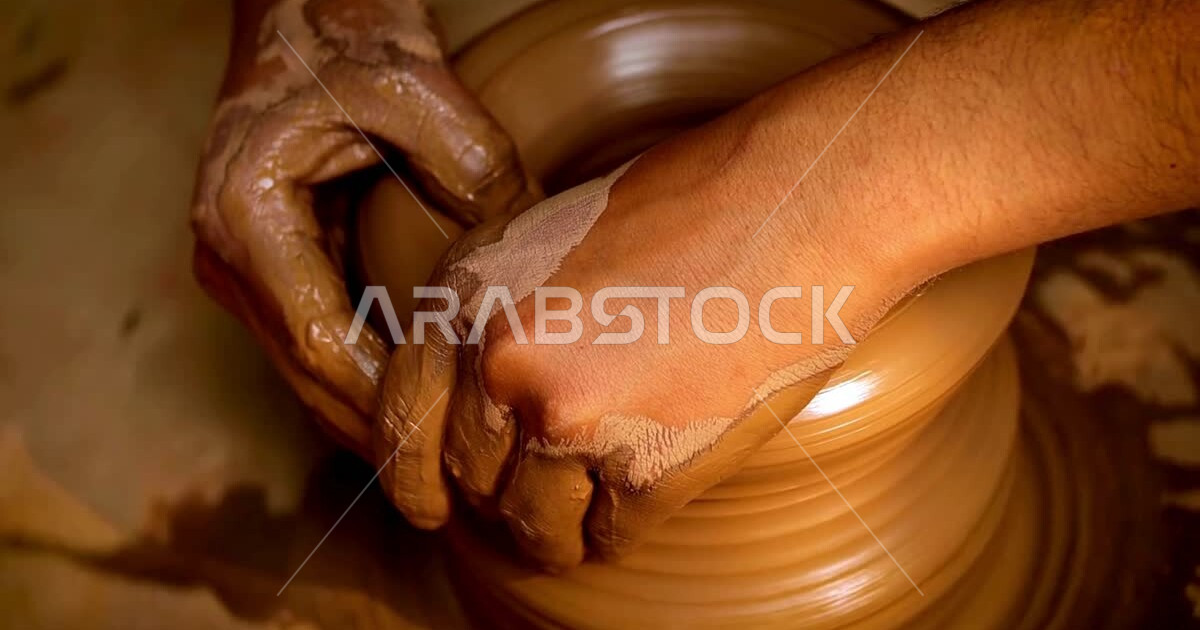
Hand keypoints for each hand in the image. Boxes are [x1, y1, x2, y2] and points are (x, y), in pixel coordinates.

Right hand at [191, 0, 537, 454]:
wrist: (301, 14)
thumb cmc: (347, 39)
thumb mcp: (418, 91)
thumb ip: (474, 171)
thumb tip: (523, 263)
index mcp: (247, 215)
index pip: (320, 343)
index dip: (386, 403)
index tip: (448, 440)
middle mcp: (230, 254)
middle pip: (308, 377)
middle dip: (382, 431)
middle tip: (457, 483)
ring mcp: (243, 267)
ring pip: (307, 374)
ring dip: (371, 420)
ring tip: (444, 465)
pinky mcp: (269, 268)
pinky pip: (316, 346)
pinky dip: (364, 384)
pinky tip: (418, 410)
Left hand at [372, 116, 913, 568]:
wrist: (799, 205)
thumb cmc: (694, 206)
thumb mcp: (554, 239)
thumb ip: (503, 316)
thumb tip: (485, 402)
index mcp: (467, 296)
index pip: (403, 417)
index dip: (416, 474)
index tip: (433, 505)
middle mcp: (502, 361)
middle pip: (473, 480)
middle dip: (501, 502)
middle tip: (532, 509)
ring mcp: (571, 420)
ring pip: (537, 526)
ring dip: (558, 535)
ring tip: (580, 526)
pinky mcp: (645, 467)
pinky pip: (611, 536)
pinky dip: (622, 530)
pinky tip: (643, 497)